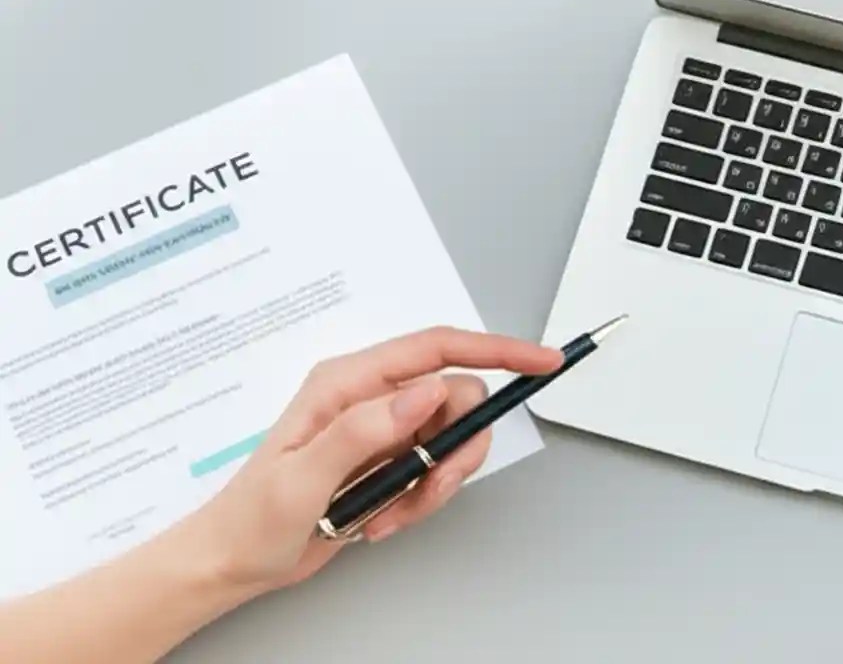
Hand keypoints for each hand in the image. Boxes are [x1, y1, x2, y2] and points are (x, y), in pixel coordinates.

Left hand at [173, 327, 562, 594]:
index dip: (497, 350)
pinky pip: (438, 469)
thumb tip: (422, 394)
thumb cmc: (253, 517)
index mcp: (348, 382)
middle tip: (428, 487)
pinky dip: (423, 500)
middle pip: (457, 398)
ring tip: (393, 510)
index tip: (540, 360)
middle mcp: (371, 396)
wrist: (237, 559)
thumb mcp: (302, 478)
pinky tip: (383, 517)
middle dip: (456, 449)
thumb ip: (363, 430)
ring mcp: (384, 427)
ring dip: (437, 482)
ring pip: (454, 437)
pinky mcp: (391, 458)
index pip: (438, 349)